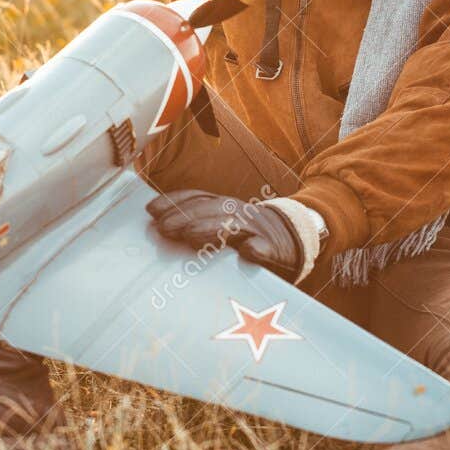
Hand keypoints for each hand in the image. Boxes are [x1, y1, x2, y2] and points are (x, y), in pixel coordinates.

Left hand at [145, 189, 304, 282]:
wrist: (298, 236)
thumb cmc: (252, 233)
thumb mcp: (226, 222)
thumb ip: (199, 221)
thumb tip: (160, 223)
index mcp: (227, 206)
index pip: (199, 198)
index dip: (175, 201)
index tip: (151, 209)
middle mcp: (240, 214)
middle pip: (210, 210)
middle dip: (185, 216)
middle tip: (163, 228)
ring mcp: (258, 231)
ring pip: (234, 227)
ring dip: (211, 229)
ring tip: (189, 236)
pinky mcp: (277, 250)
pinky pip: (267, 249)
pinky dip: (258, 249)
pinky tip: (249, 252)